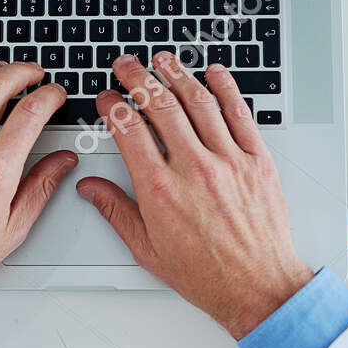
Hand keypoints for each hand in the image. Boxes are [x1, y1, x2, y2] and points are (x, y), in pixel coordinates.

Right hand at [76, 53, 313, 338]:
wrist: (257, 287)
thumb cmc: (205, 274)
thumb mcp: (147, 250)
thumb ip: (116, 211)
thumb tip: (90, 188)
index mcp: (160, 190)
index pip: (128, 130)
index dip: (112, 106)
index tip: (105, 98)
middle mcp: (194, 169)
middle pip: (160, 106)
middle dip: (137, 78)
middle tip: (127, 65)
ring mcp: (228, 161)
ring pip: (199, 102)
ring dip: (177, 74)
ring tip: (163, 60)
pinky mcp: (257, 161)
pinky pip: (240, 114)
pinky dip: (226, 88)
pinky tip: (215, 74)